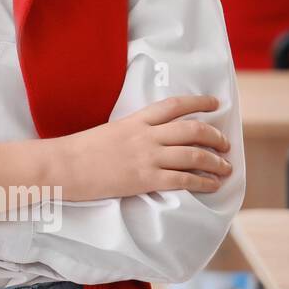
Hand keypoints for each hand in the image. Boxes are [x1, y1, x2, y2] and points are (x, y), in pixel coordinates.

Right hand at [56, 95, 233, 200]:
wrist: (63, 165)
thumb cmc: (79, 150)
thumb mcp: (109, 131)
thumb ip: (133, 131)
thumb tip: (151, 138)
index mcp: (135, 120)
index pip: (174, 105)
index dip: (199, 103)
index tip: (215, 104)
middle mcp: (146, 135)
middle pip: (192, 130)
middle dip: (215, 136)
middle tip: (226, 144)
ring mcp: (146, 157)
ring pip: (194, 155)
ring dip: (216, 162)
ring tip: (225, 167)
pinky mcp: (144, 179)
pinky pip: (183, 179)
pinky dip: (203, 182)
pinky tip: (212, 185)